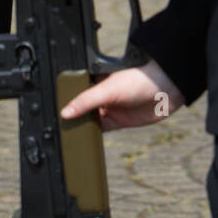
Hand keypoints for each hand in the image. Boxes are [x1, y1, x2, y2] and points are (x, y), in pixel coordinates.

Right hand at [60, 58, 183, 131]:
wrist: (165, 91)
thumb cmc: (139, 79)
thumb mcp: (108, 90)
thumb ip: (86, 101)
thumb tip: (66, 112)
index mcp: (96, 80)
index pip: (75, 90)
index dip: (65, 99)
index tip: (53, 109)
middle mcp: (101, 94)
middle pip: (82, 107)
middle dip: (73, 115)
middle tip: (57, 125)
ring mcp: (109, 108)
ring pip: (90, 119)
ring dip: (83, 126)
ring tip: (67, 134)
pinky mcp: (118, 121)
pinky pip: (102, 129)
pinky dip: (94, 134)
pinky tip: (85, 138)